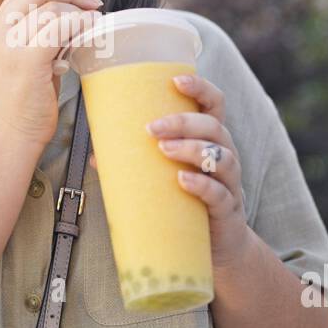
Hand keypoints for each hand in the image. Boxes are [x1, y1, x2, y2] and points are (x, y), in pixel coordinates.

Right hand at [0, 0, 103, 148]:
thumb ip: (43, 33)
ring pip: (51, 7)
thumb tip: (76, 11)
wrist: (13, 134)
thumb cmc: (27, 99)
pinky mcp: (26, 60)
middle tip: (93, 0)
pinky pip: (59, 27)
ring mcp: (9, 45)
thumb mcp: (29, 57)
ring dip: (79, 10)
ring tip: (95, 21)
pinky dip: (80, 23)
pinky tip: (92, 29)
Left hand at [145, 73, 251, 272]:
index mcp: (210, 139)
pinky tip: (182, 180)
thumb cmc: (187, 201)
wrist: (216, 248)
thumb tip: (97, 156)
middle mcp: (225, 155)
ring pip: (221, 157)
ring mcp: (229, 182)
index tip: (175, 80)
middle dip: (184, 122)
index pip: (214, 104)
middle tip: (152, 128)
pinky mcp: (228, 209)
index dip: (200, 87)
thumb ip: (139, 163)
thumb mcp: (166, 176)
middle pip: (214, 127)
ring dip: (191, 148)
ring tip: (163, 150)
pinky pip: (220, 193)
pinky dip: (202, 184)